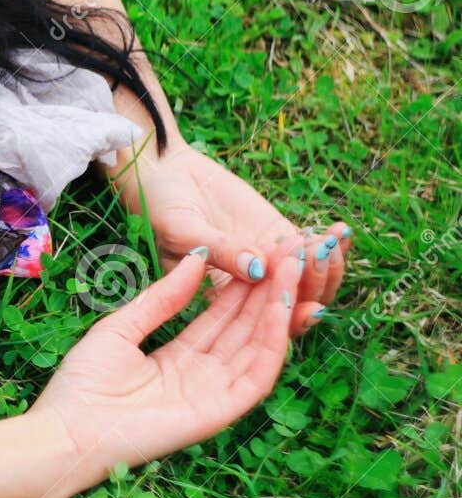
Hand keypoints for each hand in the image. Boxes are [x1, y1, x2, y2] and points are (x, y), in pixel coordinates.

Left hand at [30, 240, 304, 490]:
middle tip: (292, 252)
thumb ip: (162, 297)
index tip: (260, 252)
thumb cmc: (83, 383)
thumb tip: (198, 257)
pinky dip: (272, 340)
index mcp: (176, 359)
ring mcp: (213, 394)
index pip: (219, 317)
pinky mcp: (221, 411)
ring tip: (293, 269)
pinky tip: (279, 306)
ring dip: (277, 307)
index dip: (241, 286)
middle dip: (267, 290)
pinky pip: (257, 373)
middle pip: (243, 328)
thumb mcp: (121, 327)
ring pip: (257, 346)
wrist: (68, 431)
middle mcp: (201, 376)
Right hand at [114, 140, 349, 334]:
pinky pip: (313, 250)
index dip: (287, 322)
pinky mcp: (277, 238)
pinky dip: (331, 243)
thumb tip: (257, 269)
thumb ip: (219, 250)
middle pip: (292, 307)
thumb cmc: (158, 206)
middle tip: (315, 254)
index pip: (258, 327)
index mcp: (216, 305)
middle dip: (311, 286)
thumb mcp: (182, 230)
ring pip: (310, 284)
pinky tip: (340, 230)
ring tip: (327, 240)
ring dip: (326, 266)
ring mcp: (267, 265)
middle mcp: (246, 293)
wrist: (164, 171)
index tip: (308, 307)